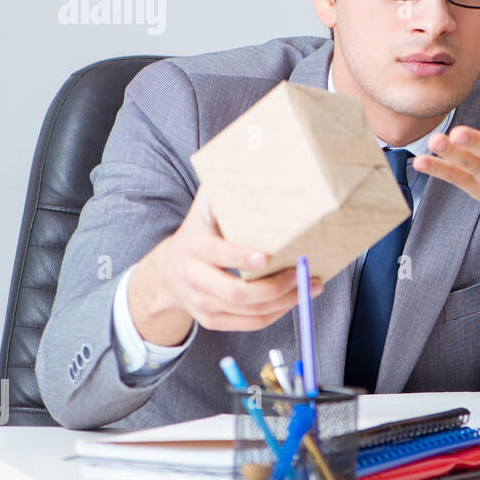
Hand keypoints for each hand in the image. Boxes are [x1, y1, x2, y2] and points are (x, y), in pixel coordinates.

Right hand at [129, 186, 321, 343]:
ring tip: (312, 286)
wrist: (168, 272)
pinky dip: (277, 313)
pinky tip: (296, 299)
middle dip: (275, 286)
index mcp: (194, 246)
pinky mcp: (212, 320)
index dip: (241, 258)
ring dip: (285, 301)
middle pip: (236, 292)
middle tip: (304, 273)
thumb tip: (253, 155)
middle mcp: (195, 278)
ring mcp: (203, 303)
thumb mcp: (205, 207)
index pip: (217, 255)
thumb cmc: (200, 231)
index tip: (267, 256)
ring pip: (249, 312)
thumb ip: (224, 187)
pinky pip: (250, 323)